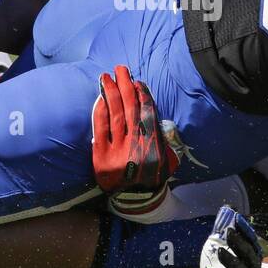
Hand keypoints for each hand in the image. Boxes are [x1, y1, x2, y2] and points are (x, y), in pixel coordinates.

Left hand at [91, 65, 178, 216]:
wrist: (135, 199)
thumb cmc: (152, 174)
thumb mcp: (168, 158)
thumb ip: (164, 138)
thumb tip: (158, 116)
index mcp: (154, 145)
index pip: (148, 113)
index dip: (142, 95)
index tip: (137, 81)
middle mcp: (136, 146)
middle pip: (130, 109)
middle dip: (125, 86)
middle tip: (120, 69)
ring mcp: (118, 151)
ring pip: (115, 116)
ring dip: (111, 93)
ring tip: (107, 77)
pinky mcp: (101, 156)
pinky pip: (100, 129)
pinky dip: (100, 112)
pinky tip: (100, 98)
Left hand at [199, 206, 262, 267]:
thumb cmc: (238, 263)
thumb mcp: (233, 246)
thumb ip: (228, 231)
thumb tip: (227, 208)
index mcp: (253, 253)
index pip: (251, 239)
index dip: (244, 229)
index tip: (236, 218)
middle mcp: (253, 266)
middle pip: (247, 253)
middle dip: (238, 241)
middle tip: (227, 231)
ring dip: (230, 259)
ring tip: (219, 250)